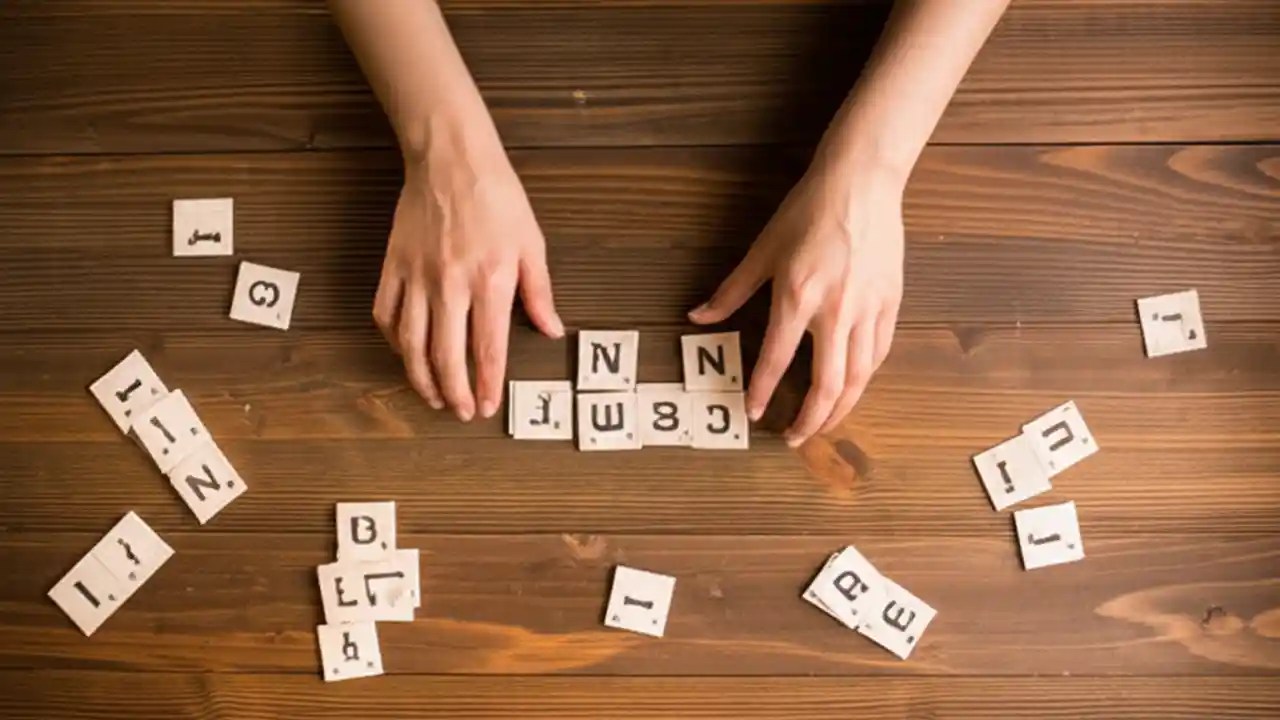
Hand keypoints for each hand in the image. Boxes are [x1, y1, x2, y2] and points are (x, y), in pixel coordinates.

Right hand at [373, 150, 562, 420]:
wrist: (451, 158)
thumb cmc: (497, 197)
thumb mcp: (532, 243)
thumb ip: (540, 292)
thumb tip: (551, 330)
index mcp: (490, 280)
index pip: (487, 348)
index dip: (486, 384)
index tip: (486, 406)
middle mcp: (450, 284)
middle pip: (446, 355)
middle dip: (453, 392)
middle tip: (460, 412)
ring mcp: (417, 276)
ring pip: (411, 343)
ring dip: (420, 377)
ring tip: (432, 397)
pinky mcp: (393, 264)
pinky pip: (385, 313)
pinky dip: (393, 341)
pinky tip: (405, 354)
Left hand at [690, 164, 904, 446]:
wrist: (861, 183)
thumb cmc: (808, 212)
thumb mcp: (763, 250)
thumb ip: (731, 291)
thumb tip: (698, 316)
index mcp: (798, 297)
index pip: (777, 359)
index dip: (762, 391)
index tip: (753, 414)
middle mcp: (836, 310)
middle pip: (828, 384)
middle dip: (810, 420)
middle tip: (795, 439)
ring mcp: (867, 309)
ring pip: (860, 377)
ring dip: (841, 409)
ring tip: (824, 424)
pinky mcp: (890, 303)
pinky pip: (878, 353)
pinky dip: (864, 378)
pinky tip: (852, 388)